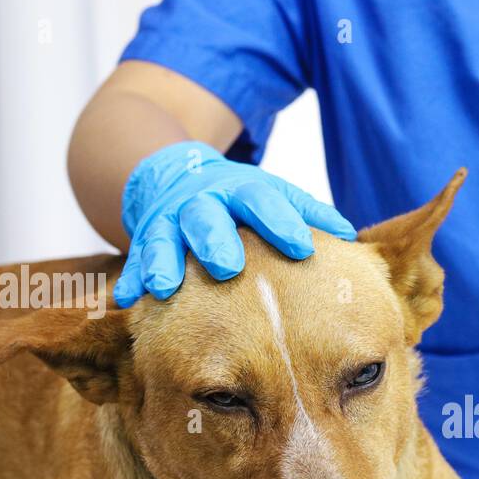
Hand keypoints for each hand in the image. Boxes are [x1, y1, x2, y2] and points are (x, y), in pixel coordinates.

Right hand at [113, 140, 355, 306]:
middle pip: (207, 217)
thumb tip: (350, 236)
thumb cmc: (240, 201)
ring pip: (164, 238)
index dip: (281, 222)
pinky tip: (129, 301)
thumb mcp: (273, 197)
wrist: (177, 176)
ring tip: (167, 288)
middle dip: (215, 240)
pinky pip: (136, 260)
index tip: (301, 246)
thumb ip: (307, 214)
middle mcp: (202, 202)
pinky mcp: (144, 239)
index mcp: (240, 191)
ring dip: (164, 262)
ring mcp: (169, 220)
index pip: (262, 200)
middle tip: (228, 267)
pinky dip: (132, 280)